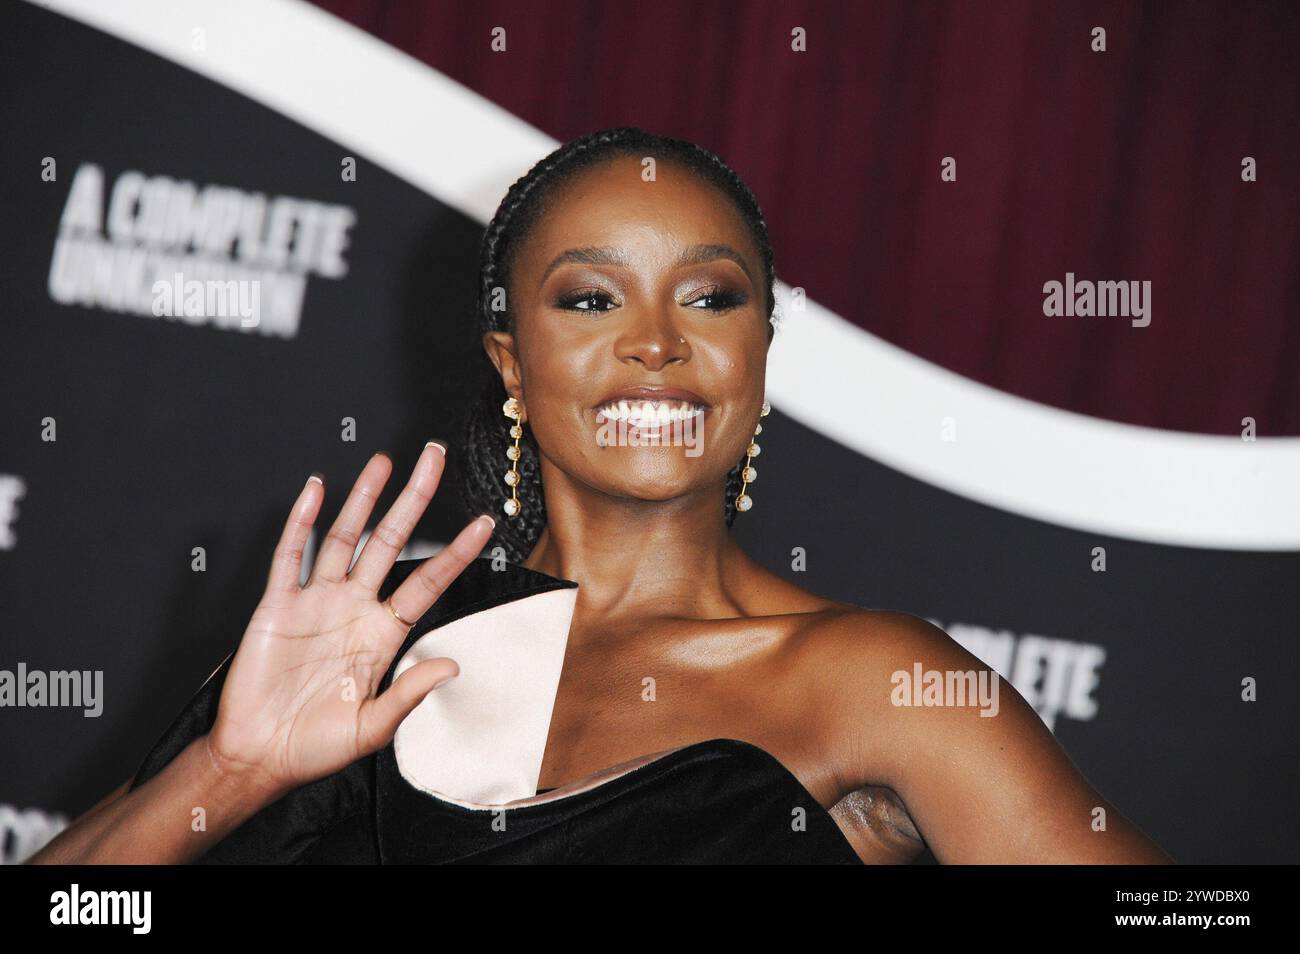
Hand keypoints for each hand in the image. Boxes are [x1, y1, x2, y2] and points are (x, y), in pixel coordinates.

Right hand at [204, 444, 492, 799]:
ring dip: (363, 498)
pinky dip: (301, 520)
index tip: (485, 523)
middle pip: (390, 542)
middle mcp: (354, 608)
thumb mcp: (371, 728)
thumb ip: (409, 694)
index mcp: (383, 634)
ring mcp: (316, 602)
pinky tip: (316, 489)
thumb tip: (452, 666)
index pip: (428, 582)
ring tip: (383, 462)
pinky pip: (290, 555)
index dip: (456, 552)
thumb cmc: (314, 747)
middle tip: (434, 457)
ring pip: (343, 538)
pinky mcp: (277, 606)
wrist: (258, 756)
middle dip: (413, 499)